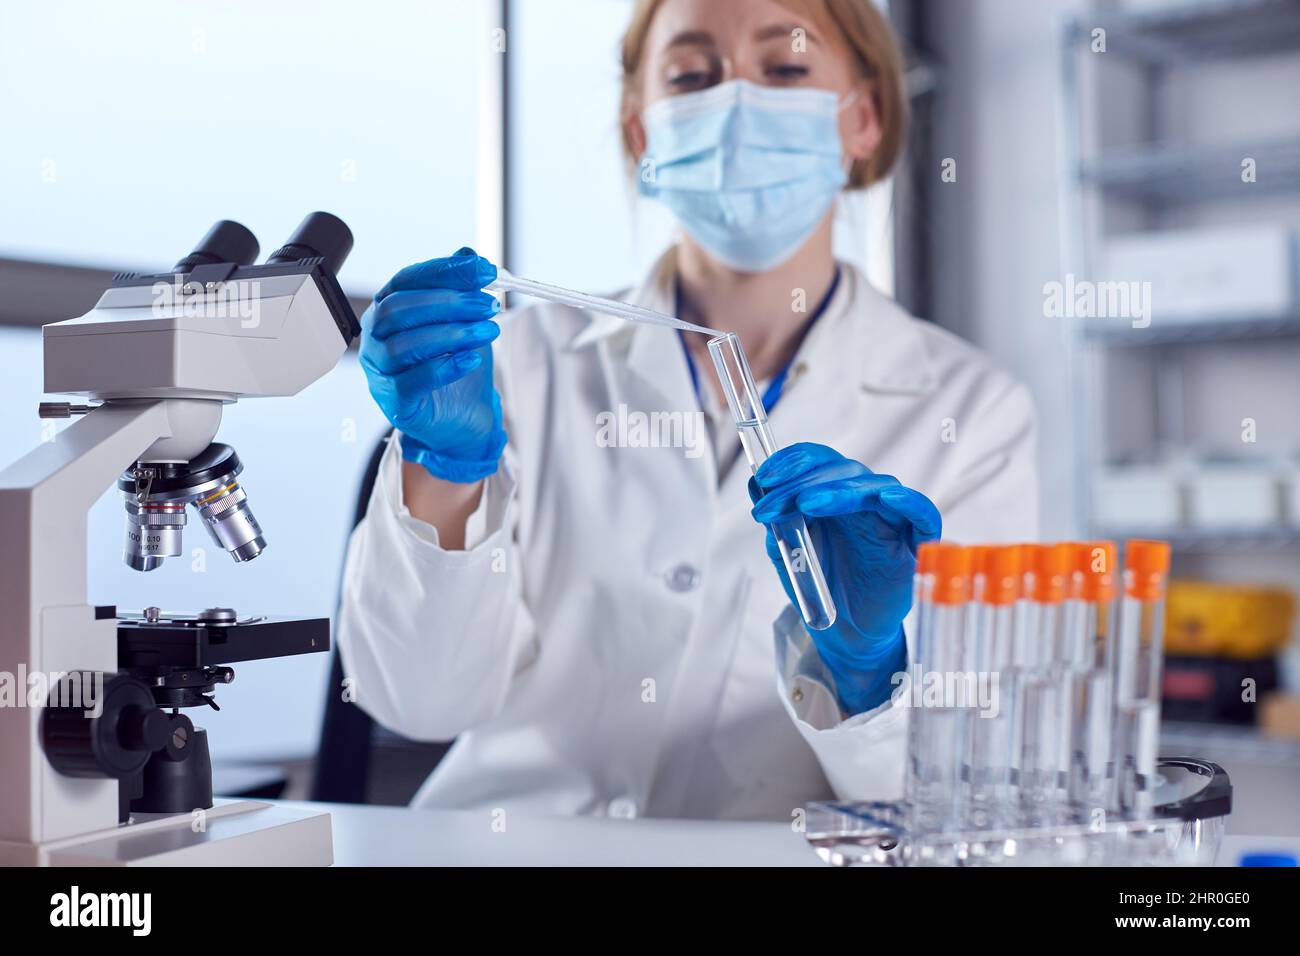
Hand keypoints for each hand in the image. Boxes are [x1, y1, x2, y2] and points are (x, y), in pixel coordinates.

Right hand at [361, 248, 506, 482]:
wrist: (464, 417)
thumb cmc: (457, 365)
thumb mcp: (465, 321)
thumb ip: (462, 289)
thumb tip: (469, 254)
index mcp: (387, 310)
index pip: (406, 280)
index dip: (444, 272)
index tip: (485, 270)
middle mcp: (375, 338)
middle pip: (400, 310)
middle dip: (449, 303)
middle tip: (489, 304)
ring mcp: (379, 372)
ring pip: (405, 346)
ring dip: (452, 334)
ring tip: (489, 331)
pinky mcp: (393, 403)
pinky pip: (411, 382)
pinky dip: (444, 368)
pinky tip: (471, 359)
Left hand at [749, 443, 941, 714]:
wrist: (844, 631)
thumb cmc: (822, 586)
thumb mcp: (788, 551)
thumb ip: (777, 519)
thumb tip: (754, 484)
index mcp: (834, 496)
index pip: (819, 462)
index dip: (794, 461)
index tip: (764, 476)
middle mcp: (864, 502)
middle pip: (843, 471)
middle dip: (803, 481)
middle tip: (773, 503)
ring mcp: (891, 519)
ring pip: (875, 487)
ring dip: (838, 490)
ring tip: (806, 504)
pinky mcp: (915, 544)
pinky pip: (922, 515)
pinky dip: (908, 503)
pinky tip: (887, 499)